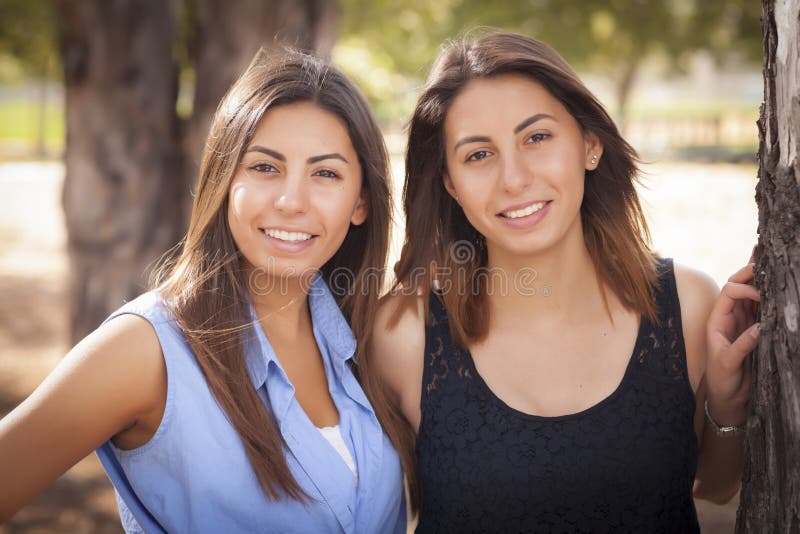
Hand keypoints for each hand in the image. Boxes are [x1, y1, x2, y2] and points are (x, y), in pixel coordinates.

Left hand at [705, 262, 759, 425]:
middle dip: (749, 272)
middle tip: (765, 261)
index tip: (761, 296)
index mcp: (717, 321)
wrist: (727, 396)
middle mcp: (729, 317)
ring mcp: (743, 321)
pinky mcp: (755, 329)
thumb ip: (741, 347)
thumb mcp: (728, 365)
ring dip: (760, 278)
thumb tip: (759, 329)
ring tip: (772, 262)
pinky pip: (762, 307)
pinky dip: (768, 294)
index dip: (745, 288)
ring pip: (751, 293)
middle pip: (738, 286)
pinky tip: (775, 283)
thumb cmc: (722, 380)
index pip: (729, 293)